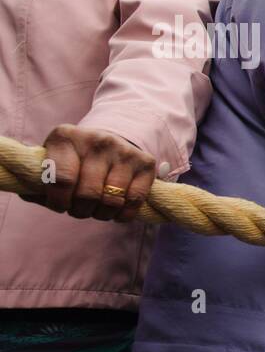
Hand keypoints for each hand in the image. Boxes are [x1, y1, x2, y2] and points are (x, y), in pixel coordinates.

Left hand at [26, 125, 155, 221]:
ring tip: (96, 210)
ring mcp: (123, 150)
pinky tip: (115, 211)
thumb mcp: (52, 162)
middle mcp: (97, 140)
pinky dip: (122, 214)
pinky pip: (134, 201)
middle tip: (79, 210)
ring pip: (111, 200)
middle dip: (80, 211)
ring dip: (101, 214)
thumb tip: (32, 194)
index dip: (58, 202)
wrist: (110, 140)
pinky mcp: (145, 162)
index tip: (59, 206)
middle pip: (88, 194)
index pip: (62, 179)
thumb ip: (38, 181)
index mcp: (65, 137)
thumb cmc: (74, 160)